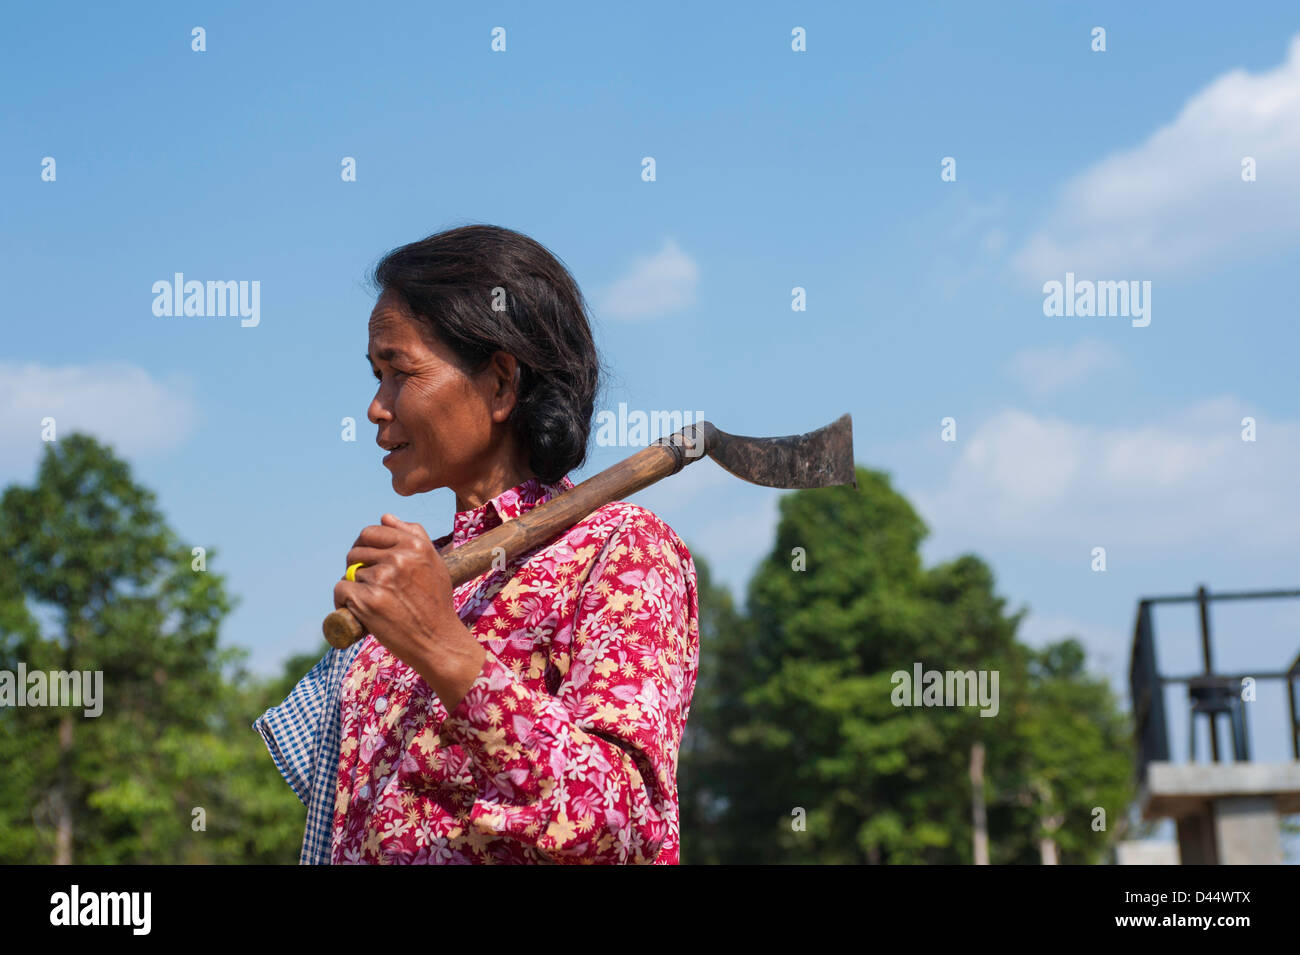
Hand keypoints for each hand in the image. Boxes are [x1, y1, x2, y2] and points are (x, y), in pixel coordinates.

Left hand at [333, 514, 485, 709]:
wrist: (438, 641)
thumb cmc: (436, 603)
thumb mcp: (434, 563)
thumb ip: (414, 535)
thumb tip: (385, 517)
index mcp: (415, 545)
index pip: (371, 532)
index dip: (365, 546)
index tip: (368, 562)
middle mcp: (399, 557)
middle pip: (356, 551)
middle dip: (357, 567)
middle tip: (369, 586)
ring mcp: (382, 578)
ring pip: (349, 573)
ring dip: (354, 587)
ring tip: (371, 603)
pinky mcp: (368, 600)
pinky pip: (341, 589)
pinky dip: (342, 600)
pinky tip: (354, 610)